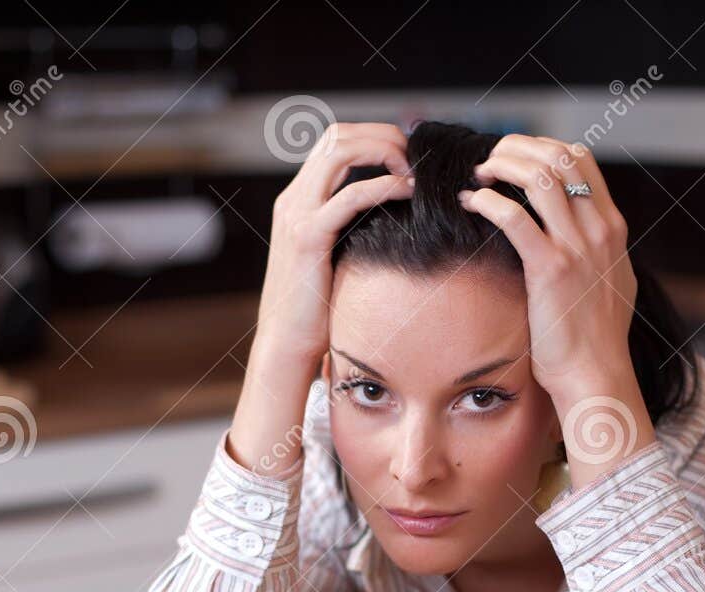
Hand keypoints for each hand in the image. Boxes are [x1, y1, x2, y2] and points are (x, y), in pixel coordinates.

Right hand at [230, 123, 413, 475]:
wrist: (286, 344)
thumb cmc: (317, 308)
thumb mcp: (337, 257)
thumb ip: (353, 230)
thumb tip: (396, 218)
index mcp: (299, 200)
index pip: (335, 142)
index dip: (374, 137)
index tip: (408, 158)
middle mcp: (294, 199)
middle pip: (338, 135)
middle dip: (383, 136)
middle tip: (417, 159)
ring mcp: (297, 214)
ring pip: (340, 151)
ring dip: (383, 151)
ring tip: (413, 172)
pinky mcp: (308, 237)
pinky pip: (350, 195)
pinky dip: (383, 186)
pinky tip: (408, 194)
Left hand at [459, 136, 653, 480]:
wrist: (595, 375)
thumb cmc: (594, 337)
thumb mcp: (608, 281)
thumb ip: (594, 249)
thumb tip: (573, 231)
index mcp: (611, 227)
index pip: (581, 158)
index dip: (541, 146)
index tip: (513, 157)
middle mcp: (598, 229)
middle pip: (558, 156)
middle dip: (517, 147)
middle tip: (488, 161)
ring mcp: (577, 247)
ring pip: (539, 176)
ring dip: (501, 166)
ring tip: (477, 176)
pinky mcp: (550, 268)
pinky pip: (514, 217)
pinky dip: (486, 201)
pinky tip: (469, 203)